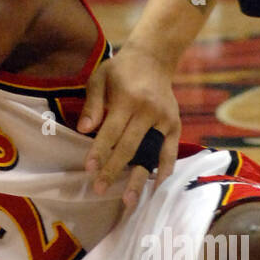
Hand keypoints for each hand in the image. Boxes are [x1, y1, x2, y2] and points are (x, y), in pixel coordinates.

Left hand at [77, 43, 180, 205]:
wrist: (154, 58)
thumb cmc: (120, 70)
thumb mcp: (99, 77)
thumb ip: (92, 104)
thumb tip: (84, 130)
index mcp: (128, 98)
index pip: (111, 131)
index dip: (99, 151)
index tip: (89, 169)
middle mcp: (149, 110)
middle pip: (129, 146)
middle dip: (113, 170)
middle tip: (99, 189)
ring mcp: (165, 119)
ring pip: (150, 152)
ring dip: (139, 177)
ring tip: (129, 200)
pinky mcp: (175, 124)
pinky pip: (170, 151)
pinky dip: (164, 169)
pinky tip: (155, 187)